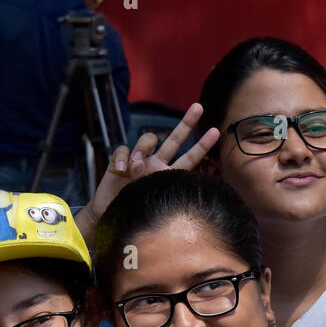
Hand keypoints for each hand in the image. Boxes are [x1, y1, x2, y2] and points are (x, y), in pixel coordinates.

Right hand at [75, 102, 220, 241]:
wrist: (111, 219)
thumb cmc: (136, 214)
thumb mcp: (153, 202)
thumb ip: (152, 182)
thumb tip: (139, 163)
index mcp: (169, 175)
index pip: (189, 158)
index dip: (202, 145)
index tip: (215, 131)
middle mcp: (157, 165)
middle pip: (175, 140)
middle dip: (187, 123)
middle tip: (198, 107)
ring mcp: (138, 161)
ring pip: (148, 139)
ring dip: (143, 149)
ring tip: (135, 169)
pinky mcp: (119, 162)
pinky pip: (122, 149)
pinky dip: (122, 158)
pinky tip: (121, 171)